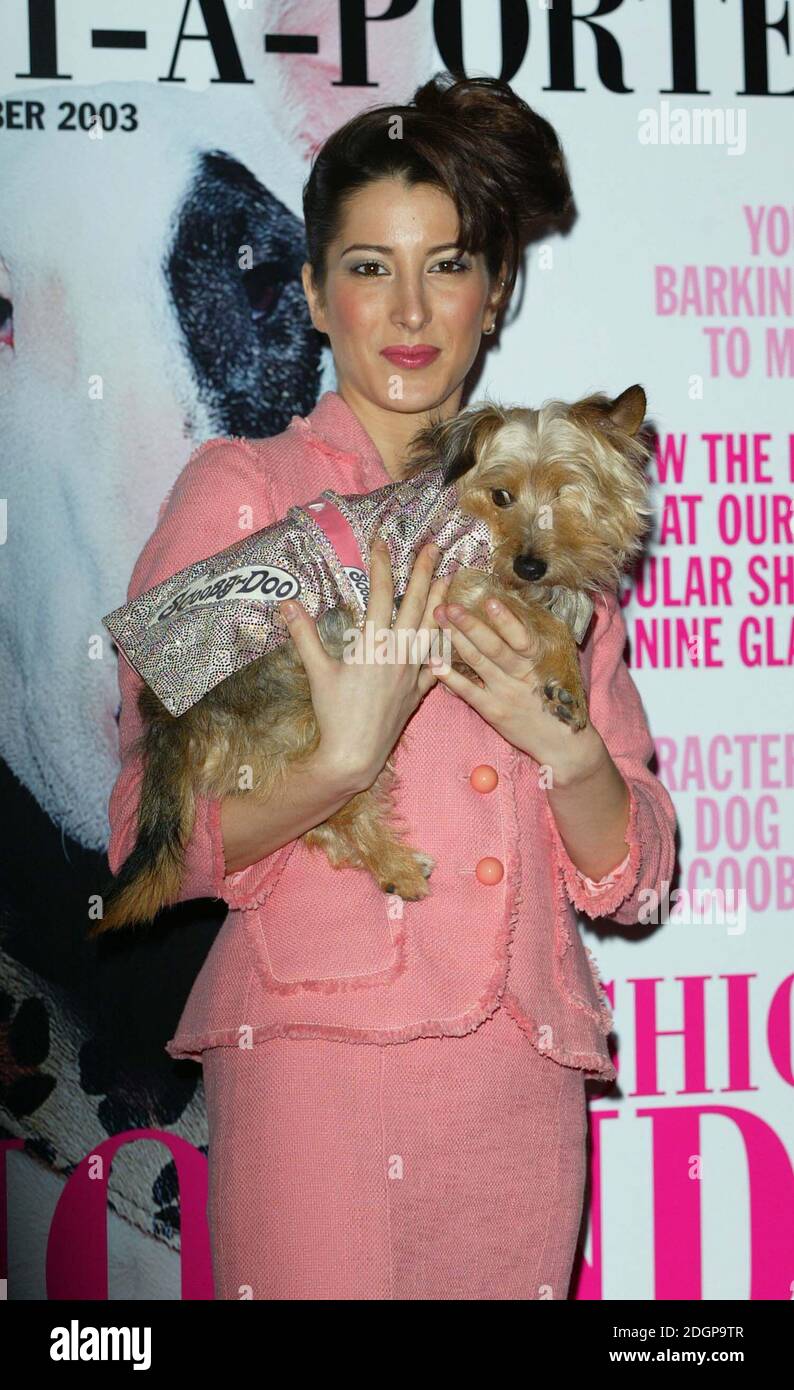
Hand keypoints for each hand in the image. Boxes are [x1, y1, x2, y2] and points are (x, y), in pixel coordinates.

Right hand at [277, 538, 450, 790]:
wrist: (355, 755)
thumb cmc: (334, 715)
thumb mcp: (317, 672)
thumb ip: (304, 635)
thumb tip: (286, 603)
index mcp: (373, 645)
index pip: (381, 595)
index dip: (382, 565)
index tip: (383, 541)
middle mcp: (399, 654)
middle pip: (415, 605)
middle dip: (424, 572)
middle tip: (434, 547)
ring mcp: (413, 673)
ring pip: (432, 629)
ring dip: (441, 601)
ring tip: (450, 577)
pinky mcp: (419, 691)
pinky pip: (438, 661)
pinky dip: (446, 643)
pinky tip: (452, 630)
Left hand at [430, 596, 608, 786]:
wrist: (561, 741)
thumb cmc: (557, 697)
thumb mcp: (554, 666)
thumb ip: (537, 643)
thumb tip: (521, 612)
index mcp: (538, 661)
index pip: (521, 637)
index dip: (505, 619)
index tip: (489, 600)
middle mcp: (521, 675)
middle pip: (492, 646)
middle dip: (469, 624)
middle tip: (449, 605)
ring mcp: (505, 694)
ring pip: (478, 662)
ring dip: (456, 640)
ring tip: (438, 620)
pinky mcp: (493, 711)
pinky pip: (468, 691)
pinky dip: (450, 676)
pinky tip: (434, 661)